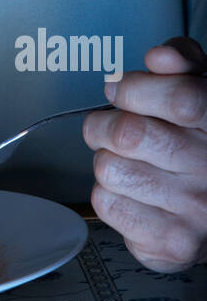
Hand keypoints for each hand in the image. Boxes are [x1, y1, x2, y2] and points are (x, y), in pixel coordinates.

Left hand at [83, 37, 206, 271]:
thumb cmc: (202, 143)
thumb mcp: (203, 92)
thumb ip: (184, 64)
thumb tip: (160, 55)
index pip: (180, 99)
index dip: (136, 88)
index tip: (119, 89)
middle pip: (129, 134)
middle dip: (103, 123)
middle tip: (108, 126)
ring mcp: (196, 212)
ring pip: (108, 169)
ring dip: (106, 160)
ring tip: (127, 162)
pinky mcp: (172, 245)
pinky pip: (106, 205)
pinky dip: (108, 194)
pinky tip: (132, 193)